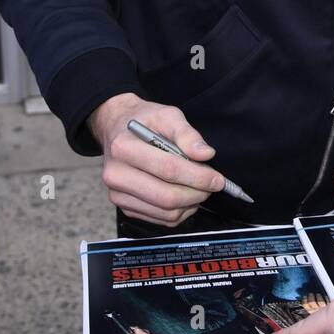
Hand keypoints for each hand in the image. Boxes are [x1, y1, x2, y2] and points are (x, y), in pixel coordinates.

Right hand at [88, 93, 224, 227]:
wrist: (116, 128)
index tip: (218, 179)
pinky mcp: (124, 207)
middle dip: (197, 193)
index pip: (168, 169)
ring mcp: (118, 194)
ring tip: (200, 189)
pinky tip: (186, 197)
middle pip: (166, 196)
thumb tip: (205, 154)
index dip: (198, 177)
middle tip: (213, 185)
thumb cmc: (143, 120)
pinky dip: (180, 212)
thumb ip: (186, 133)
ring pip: (165, 212)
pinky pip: (160, 219)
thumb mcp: (166, 114)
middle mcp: (116, 175)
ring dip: (191, 204)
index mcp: (123, 147)